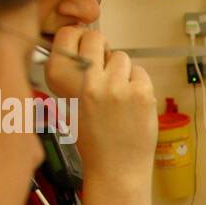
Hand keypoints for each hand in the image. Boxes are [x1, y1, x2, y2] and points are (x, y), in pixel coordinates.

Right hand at [45, 26, 157, 181]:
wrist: (116, 169)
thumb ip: (77, 78)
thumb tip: (88, 50)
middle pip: (96, 39)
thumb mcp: (72, 106)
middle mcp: (88, 80)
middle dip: (102, 51)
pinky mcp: (141, 92)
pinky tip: (133, 103)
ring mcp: (116, 85)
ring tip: (120, 95)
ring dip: (122, 71)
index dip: (80, 38)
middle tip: (106, 70)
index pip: (69, 36)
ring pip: (122, 57)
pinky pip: (141, 73)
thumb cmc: (94, 142)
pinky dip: (139, 84)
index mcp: (65, 82)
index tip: (87, 46)